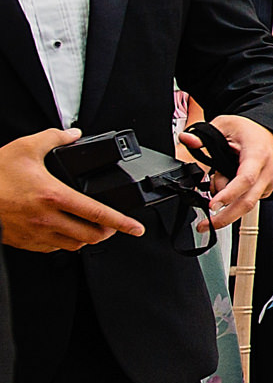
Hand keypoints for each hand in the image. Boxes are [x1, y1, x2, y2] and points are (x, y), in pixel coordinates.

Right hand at [0, 128, 144, 250]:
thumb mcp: (26, 147)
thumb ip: (54, 138)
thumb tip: (74, 134)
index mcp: (54, 196)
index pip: (98, 213)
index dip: (123, 222)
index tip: (137, 227)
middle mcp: (47, 219)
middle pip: (91, 235)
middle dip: (109, 232)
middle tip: (114, 225)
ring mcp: (36, 233)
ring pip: (74, 245)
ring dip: (88, 238)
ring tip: (92, 227)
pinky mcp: (25, 242)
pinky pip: (54, 249)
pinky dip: (66, 242)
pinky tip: (66, 231)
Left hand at [188, 114, 272, 228]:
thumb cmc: (251, 131)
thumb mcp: (225, 125)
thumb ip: (203, 135)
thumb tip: (187, 140)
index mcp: (257, 155)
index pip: (245, 179)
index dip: (229, 194)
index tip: (212, 205)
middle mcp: (267, 172)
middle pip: (247, 202)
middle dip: (225, 217)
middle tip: (205, 225)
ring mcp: (269, 183)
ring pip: (246, 205)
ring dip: (226, 206)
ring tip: (214, 189)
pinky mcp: (267, 190)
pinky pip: (248, 201)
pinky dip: (233, 201)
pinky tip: (227, 190)